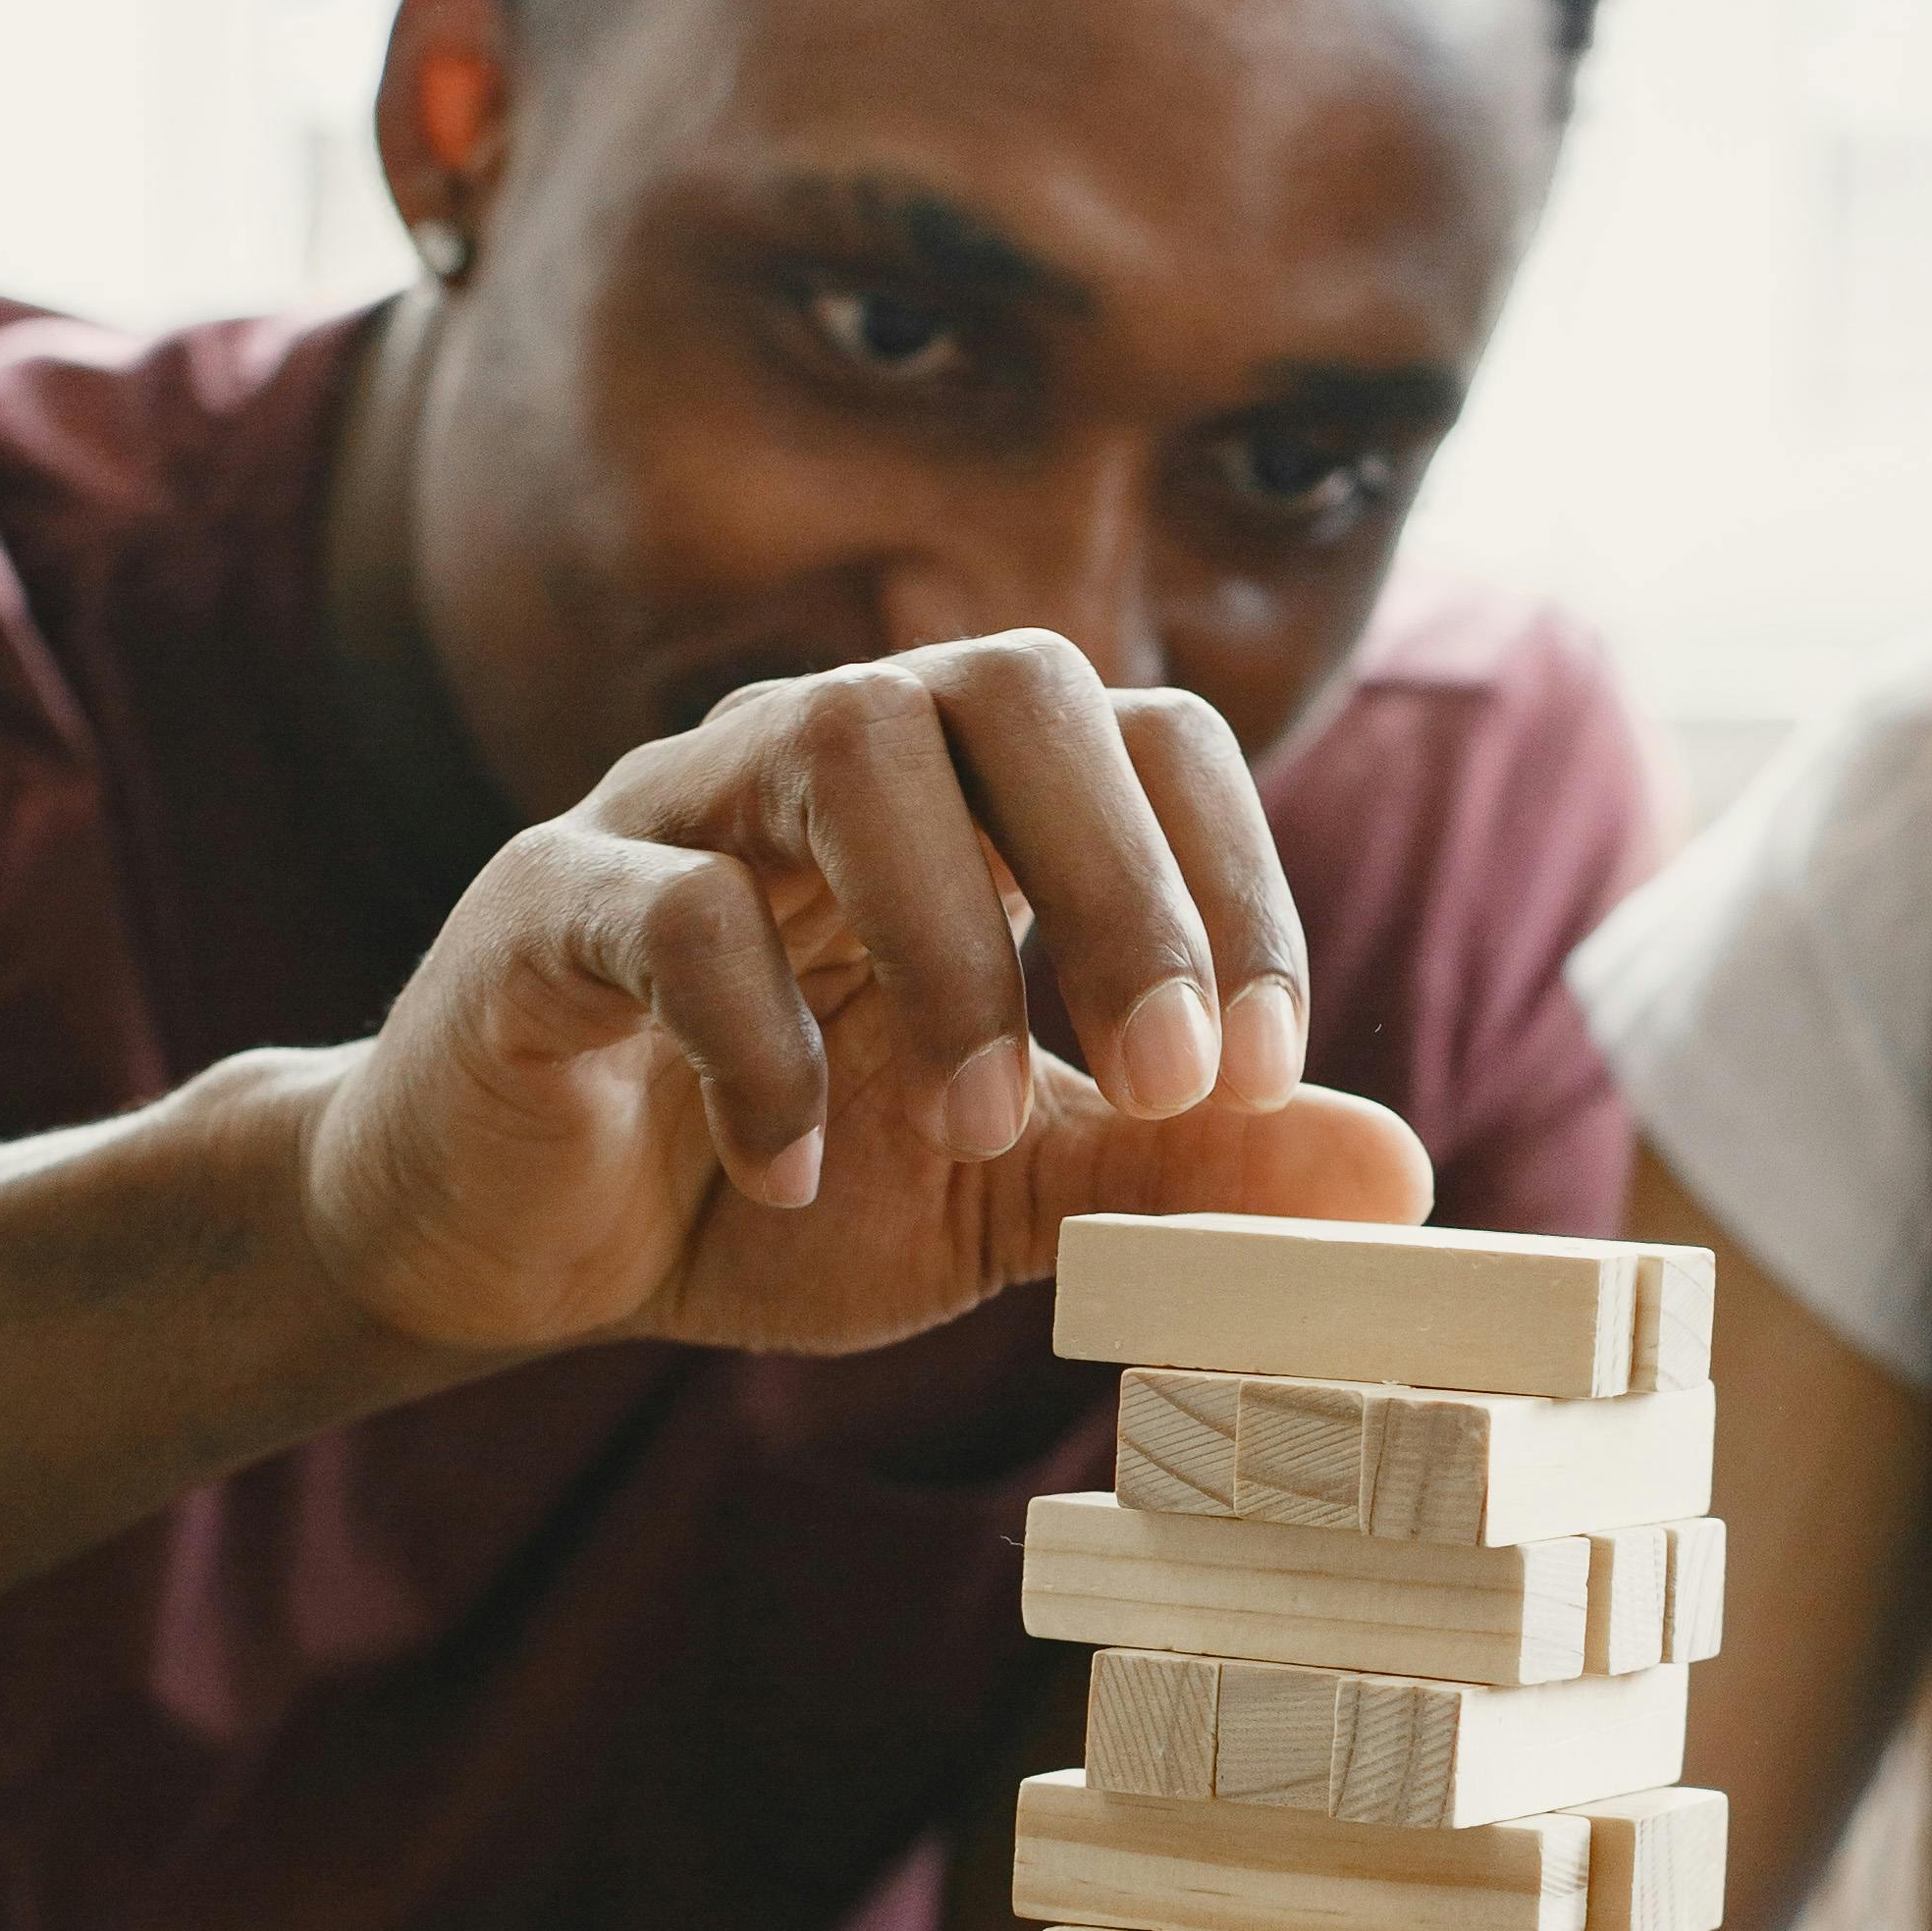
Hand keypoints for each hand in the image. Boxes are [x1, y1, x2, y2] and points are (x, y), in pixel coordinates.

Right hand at [295, 629, 1428, 1364]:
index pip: (1148, 738)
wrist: (533, 1248)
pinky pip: (662, 905)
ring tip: (979, 1127)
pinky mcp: (542, 909)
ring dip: (945, 938)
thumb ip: (1179, 1170)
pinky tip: (793, 1173)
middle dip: (1120, 879)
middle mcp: (832, 764)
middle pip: (1010, 682)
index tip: (1258, 1070)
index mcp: (970, 807)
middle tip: (1165, 1078)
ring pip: (834, 740)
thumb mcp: (1012, 1199)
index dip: (1230, 883)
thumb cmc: (782, 1182)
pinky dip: (756, 1042)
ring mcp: (677, 812)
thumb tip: (1398, 1166)